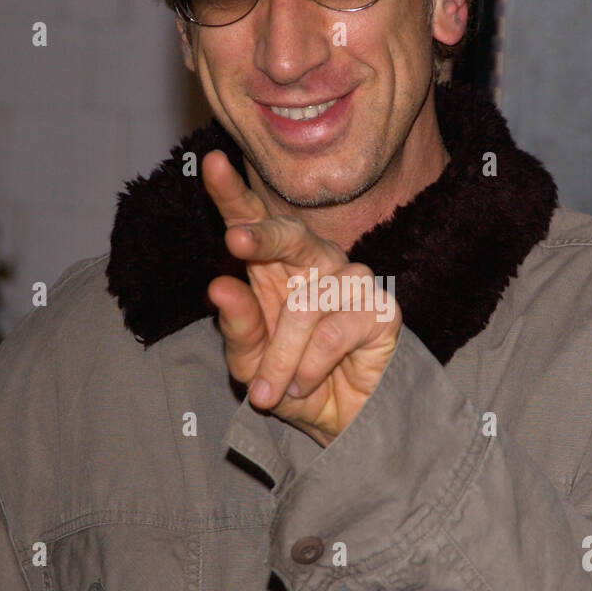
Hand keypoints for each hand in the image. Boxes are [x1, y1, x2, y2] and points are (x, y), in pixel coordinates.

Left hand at [202, 150, 401, 446]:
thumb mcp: (249, 363)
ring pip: (305, 305)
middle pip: (291, 234)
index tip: (212, 166)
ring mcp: (350, 283)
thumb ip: (237, 326)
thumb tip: (218, 287)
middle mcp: (314, 265)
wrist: (340, 424)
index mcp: (274, 268)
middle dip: (262, 237)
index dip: (233, 194)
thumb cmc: (290, 384)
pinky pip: (333, 331)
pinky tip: (306, 384)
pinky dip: (311, 365)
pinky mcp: (379, 309)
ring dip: (281, 356)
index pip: (252, 222)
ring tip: (272, 391)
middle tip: (237, 243)